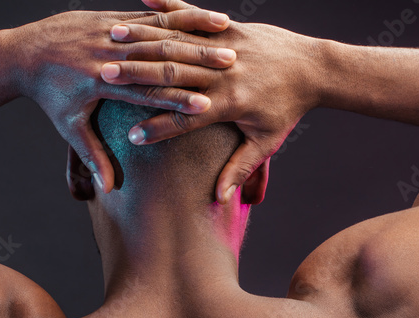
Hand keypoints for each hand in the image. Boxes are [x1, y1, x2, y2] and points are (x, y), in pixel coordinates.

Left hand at [16, 5, 235, 192]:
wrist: (23, 52)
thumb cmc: (49, 95)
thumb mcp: (69, 127)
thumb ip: (93, 156)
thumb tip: (108, 190)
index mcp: (100, 82)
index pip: (147, 92)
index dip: (178, 98)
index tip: (207, 105)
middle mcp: (108, 53)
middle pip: (161, 58)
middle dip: (198, 62)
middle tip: (233, 68)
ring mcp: (110, 31)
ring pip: (162, 30)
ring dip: (197, 35)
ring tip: (229, 39)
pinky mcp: (112, 17)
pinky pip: (153, 15)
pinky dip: (182, 16)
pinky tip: (210, 20)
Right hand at [102, 1, 320, 201]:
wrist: (314, 68)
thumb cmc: (288, 109)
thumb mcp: (266, 142)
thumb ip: (240, 168)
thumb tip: (219, 196)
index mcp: (230, 103)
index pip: (186, 118)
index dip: (159, 129)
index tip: (132, 138)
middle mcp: (224, 73)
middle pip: (173, 76)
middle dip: (136, 78)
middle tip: (104, 80)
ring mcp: (226, 46)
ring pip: (178, 42)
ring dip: (143, 40)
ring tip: (111, 40)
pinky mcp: (231, 27)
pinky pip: (194, 15)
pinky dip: (170, 6)